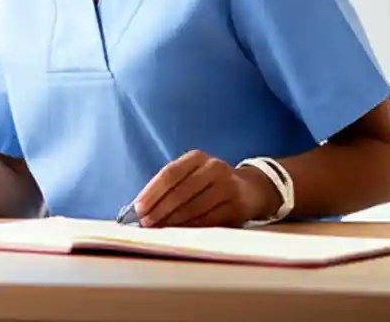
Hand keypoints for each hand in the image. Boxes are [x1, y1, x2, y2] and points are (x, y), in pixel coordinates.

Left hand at [134, 150, 279, 227]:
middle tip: (146, 223)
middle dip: (160, 209)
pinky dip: (191, 227)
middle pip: (180, 191)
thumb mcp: (192, 176)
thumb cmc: (209, 184)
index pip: (169, 174)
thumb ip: (170, 187)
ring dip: (173, 221)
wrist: (251, 189)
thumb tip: (141, 208)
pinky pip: (209, 219)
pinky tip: (179, 233)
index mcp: (197, 157)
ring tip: (158, 229)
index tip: (138, 208)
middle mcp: (214, 167)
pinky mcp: (238, 206)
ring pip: (194, 207)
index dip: (152, 192)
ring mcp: (228, 186)